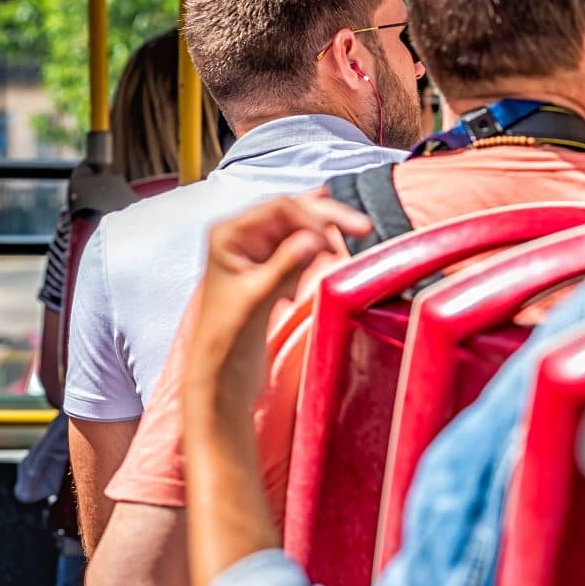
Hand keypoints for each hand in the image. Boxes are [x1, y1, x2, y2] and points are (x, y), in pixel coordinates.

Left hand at [190, 195, 370, 428]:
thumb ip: (286, 264)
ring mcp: (256, 254)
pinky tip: (323, 258)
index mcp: (229, 235)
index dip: (312, 216)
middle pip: (291, 214)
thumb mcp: (257, 298)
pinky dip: (315, 255)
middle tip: (362, 227)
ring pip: (299, 231)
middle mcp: (241, 238)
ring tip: (347, 243)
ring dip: (323, 236)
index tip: (339, 235)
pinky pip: (299, 251)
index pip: (278, 208)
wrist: (221, 377)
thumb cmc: (225, 340)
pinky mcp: (269, 273)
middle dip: (326, 219)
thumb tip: (315, 237)